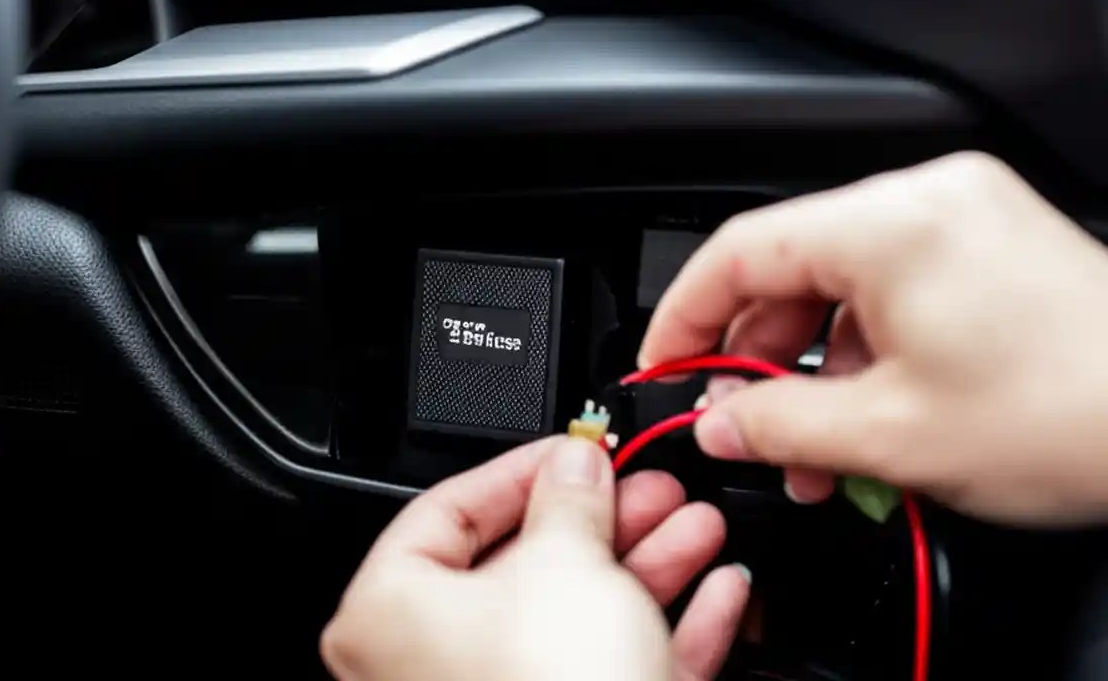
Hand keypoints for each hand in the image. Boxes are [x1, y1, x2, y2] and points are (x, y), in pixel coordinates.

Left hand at [320, 438, 749, 680]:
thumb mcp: (565, 565)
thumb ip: (570, 500)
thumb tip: (575, 466)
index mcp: (391, 615)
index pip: (448, 511)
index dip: (523, 470)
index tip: (576, 449)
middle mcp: (433, 665)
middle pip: (527, 564)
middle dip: (607, 519)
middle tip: (649, 485)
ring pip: (581, 616)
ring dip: (649, 565)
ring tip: (698, 526)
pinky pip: (616, 666)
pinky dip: (670, 629)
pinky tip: (717, 589)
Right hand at [641, 151, 1107, 524]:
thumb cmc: (1077, 417)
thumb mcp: (892, 436)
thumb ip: (778, 424)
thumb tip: (720, 423)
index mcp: (891, 224)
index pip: (739, 251)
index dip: (684, 316)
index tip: (665, 366)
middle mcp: (927, 202)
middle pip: (789, 267)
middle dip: (756, 357)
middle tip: (738, 423)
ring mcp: (964, 218)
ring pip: (842, 285)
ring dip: (812, 368)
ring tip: (812, 450)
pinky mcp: (992, 247)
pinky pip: (895, 290)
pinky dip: (865, 353)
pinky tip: (864, 420)